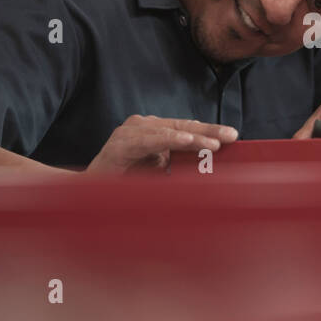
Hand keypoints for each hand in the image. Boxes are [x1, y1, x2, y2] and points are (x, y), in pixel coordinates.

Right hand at [85, 115, 237, 172]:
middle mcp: (142, 127)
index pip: (186, 128)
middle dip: (208, 131)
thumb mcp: (158, 173)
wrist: (86, 195)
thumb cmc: (124, 185)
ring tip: (214, 142)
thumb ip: (177, 165)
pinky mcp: (120, 145)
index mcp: (153, 132)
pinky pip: (149, 141)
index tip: (233, 136)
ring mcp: (130, 133)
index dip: (209, 131)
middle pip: (182, 126)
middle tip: (232, 135)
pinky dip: (167, 140)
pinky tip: (185, 141)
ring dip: (193, 137)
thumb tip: (207, 166)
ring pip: (168, 132)